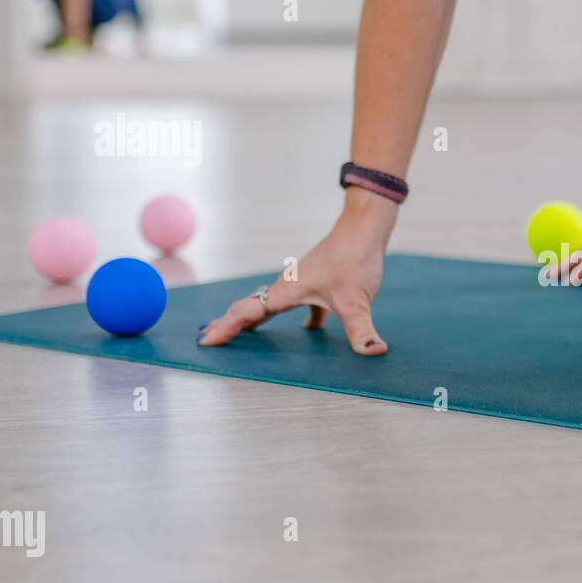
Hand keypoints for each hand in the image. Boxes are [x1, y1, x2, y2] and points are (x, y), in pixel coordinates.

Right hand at [198, 187, 396, 354]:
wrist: (364, 230)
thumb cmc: (355, 260)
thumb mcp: (357, 302)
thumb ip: (362, 330)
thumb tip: (374, 351)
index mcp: (287, 290)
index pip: (247, 312)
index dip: (226, 328)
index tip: (207, 340)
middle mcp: (288, 286)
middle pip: (251, 308)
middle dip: (229, 324)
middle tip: (207, 338)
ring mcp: (302, 283)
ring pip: (272, 305)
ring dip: (256, 320)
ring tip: (243, 336)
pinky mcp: (319, 282)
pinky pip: (301, 304)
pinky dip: (300, 319)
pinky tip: (310, 332)